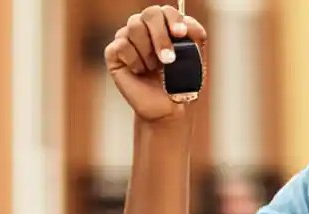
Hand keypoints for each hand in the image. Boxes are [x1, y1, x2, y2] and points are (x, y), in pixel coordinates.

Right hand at [103, 5, 207, 123]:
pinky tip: (139, 71)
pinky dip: (134, 61)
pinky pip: (121, 45)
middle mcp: (145, 27)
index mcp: (164, 25)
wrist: (164, 107)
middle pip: (150, 14)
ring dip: (148, 51)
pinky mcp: (114, 52)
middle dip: (161, 36)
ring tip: (152, 68)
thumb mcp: (194, 59)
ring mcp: (127, 38)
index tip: (180, 34)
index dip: (173, 20)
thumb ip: (195, 38)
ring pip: (134, 27)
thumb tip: (189, 25)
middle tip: (168, 59)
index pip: (166, 11)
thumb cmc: (177, 82)